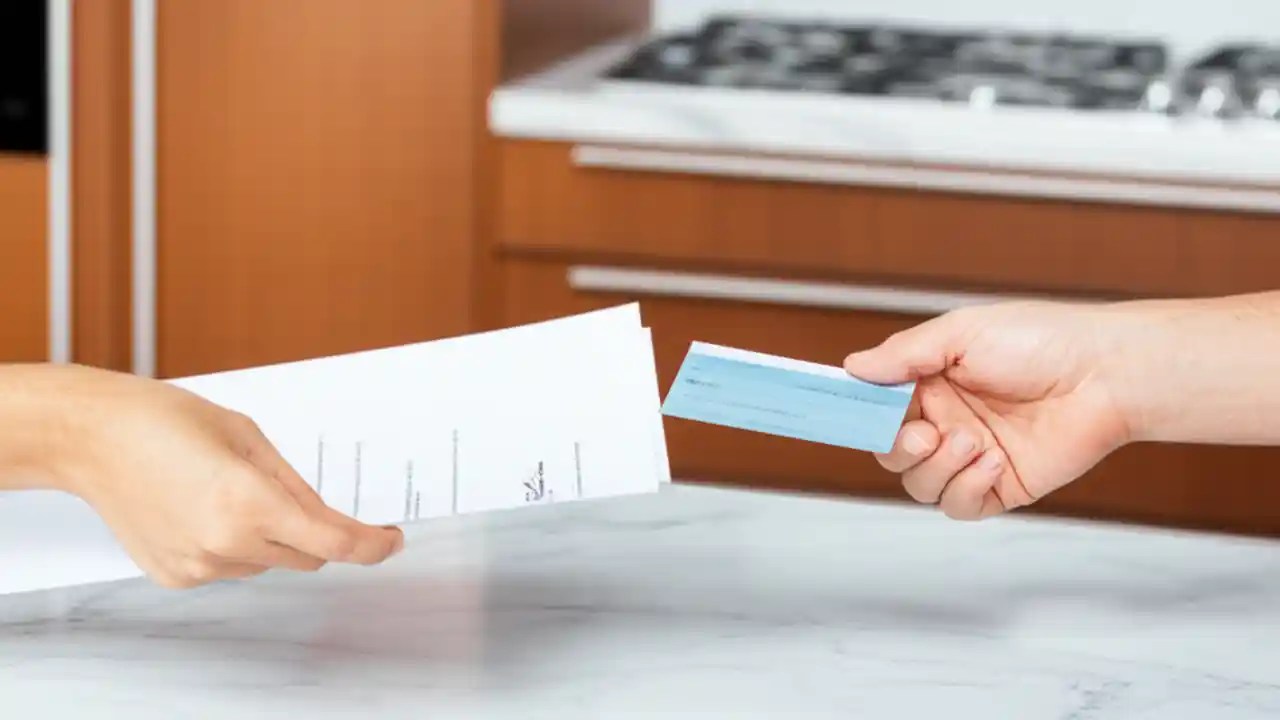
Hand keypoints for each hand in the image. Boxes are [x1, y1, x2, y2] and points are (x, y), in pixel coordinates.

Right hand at [27, 365, 403, 588]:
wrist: (92, 438)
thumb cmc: (167, 421)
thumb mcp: (250, 440)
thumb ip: (296, 487)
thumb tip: (330, 520)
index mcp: (250, 501)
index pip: (334, 543)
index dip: (372, 545)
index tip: (391, 541)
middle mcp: (224, 543)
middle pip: (307, 556)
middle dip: (315, 531)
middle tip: (287, 493)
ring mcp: (198, 565)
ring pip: (268, 562)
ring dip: (268, 536)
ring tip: (223, 489)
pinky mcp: (176, 577)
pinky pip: (230, 567)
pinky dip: (231, 545)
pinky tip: (198, 509)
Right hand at [844, 301, 1134, 520]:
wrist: (1107, 374)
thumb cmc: (1042, 341)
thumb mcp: (963, 333)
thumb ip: (905, 354)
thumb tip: (852, 367)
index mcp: (931, 383)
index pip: (877, 407)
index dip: (859, 414)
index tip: (848, 413)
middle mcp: (946, 421)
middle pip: (890, 453)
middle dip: (897, 447)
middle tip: (923, 432)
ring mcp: (971, 457)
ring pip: (919, 484)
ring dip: (937, 467)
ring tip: (973, 441)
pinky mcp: (1000, 486)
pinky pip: (958, 505)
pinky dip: (964, 488)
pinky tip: (990, 461)